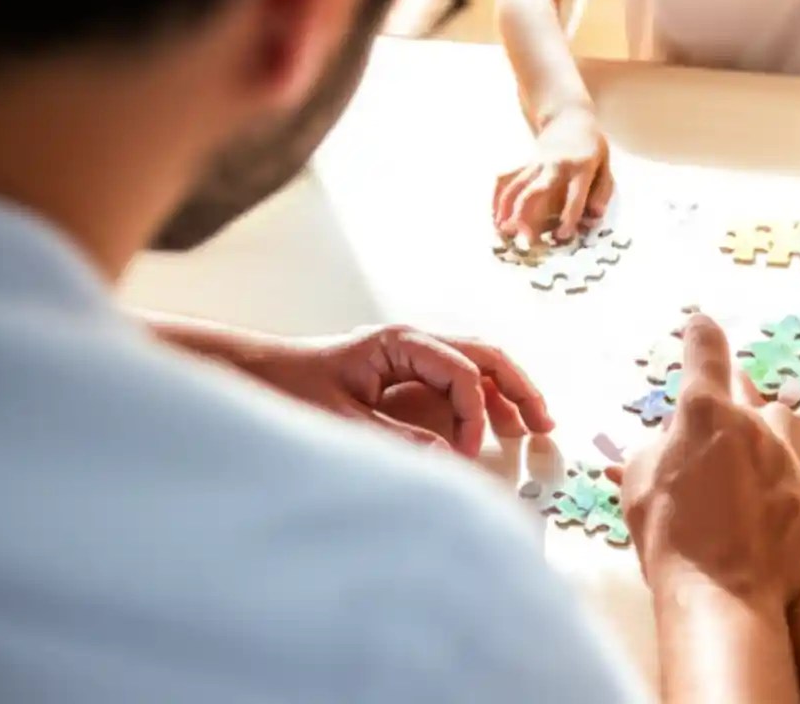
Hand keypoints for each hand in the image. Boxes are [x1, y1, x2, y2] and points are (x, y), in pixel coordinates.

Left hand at [161, 321, 555, 457]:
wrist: (254, 374)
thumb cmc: (288, 389)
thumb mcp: (341, 421)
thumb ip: (398, 439)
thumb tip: (452, 458)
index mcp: (399, 342)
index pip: (463, 372)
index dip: (474, 414)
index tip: (468, 455)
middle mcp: (412, 341)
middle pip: (486, 354)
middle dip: (520, 387)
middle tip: (545, 424)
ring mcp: (411, 355)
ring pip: (478, 363)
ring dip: (509, 390)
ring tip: (535, 425)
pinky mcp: (405, 372)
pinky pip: (459, 377)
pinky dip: (485, 396)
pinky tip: (498, 422)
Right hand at [493, 106, 612, 243]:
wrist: (569, 116)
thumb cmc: (591, 147)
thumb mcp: (605, 165)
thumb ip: (602, 191)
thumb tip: (593, 216)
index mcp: (580, 168)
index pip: (574, 197)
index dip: (568, 218)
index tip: (561, 236)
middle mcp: (555, 166)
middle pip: (535, 192)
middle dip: (526, 216)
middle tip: (523, 239)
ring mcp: (536, 163)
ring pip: (515, 187)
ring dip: (506, 211)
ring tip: (503, 232)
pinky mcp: (524, 162)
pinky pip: (506, 179)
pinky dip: (498, 198)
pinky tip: (495, 216)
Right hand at [612, 315, 799, 614]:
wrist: (722, 596)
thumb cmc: (666, 536)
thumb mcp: (637, 479)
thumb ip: (659, 445)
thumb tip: (675, 436)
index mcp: (703, 412)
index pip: (705, 351)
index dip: (701, 333)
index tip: (700, 323)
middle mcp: (751, 425)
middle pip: (747, 387)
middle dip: (731, 386)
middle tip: (719, 395)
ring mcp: (786, 460)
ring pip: (785, 420)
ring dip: (767, 420)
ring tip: (756, 433)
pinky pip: (791, 469)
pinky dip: (773, 474)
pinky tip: (759, 497)